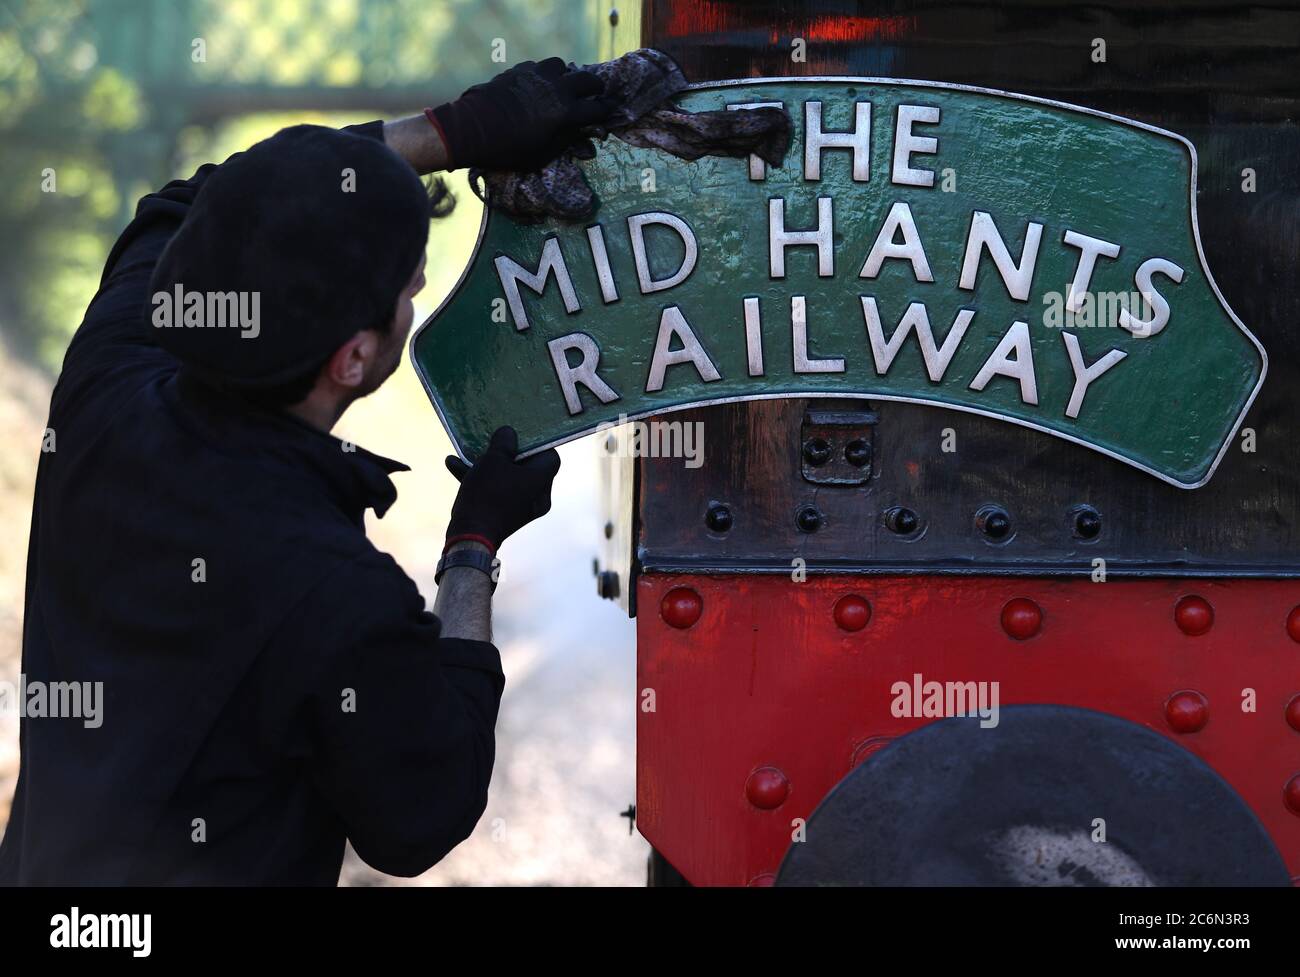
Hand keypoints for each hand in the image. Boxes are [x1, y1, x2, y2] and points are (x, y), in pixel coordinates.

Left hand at [428, 57, 615, 171]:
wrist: (472, 129)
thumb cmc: (509, 150)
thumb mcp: (542, 155)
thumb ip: (566, 142)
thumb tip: (584, 136)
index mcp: (566, 113)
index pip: (598, 109)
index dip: (606, 112)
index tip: (609, 114)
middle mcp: (557, 89)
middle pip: (587, 79)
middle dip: (594, 87)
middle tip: (594, 94)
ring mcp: (538, 75)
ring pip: (561, 65)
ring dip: (565, 75)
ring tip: (561, 86)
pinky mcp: (519, 70)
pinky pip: (539, 66)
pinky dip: (543, 74)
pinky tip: (537, 85)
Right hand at [445, 426, 560, 549]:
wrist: (470, 536)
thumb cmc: (487, 492)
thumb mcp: (493, 459)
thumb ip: (504, 442)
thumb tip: (509, 433)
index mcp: (542, 482)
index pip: (550, 457)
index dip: (535, 444)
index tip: (517, 437)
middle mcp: (537, 497)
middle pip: (527, 467)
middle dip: (505, 453)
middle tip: (493, 442)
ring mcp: (521, 509)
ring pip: (507, 479)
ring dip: (486, 465)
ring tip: (466, 452)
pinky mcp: (505, 516)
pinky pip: (497, 492)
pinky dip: (480, 480)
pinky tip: (453, 464)